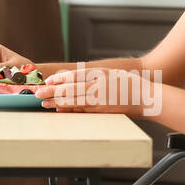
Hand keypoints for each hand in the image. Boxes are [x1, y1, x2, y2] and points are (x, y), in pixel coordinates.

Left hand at [36, 65, 159, 115]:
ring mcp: (100, 101)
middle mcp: (98, 88)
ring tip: (43, 104)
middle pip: (70, 89)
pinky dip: (69, 109)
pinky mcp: (103, 111)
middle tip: (37, 94)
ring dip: (56, 102)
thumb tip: (71, 78)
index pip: (74, 76)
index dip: (59, 79)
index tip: (47, 81)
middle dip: (51, 92)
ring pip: (74, 101)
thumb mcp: (110, 73)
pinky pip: (83, 110)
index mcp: (99, 75)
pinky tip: (60, 109)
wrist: (147, 97)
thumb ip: (92, 75)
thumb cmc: (129, 84)